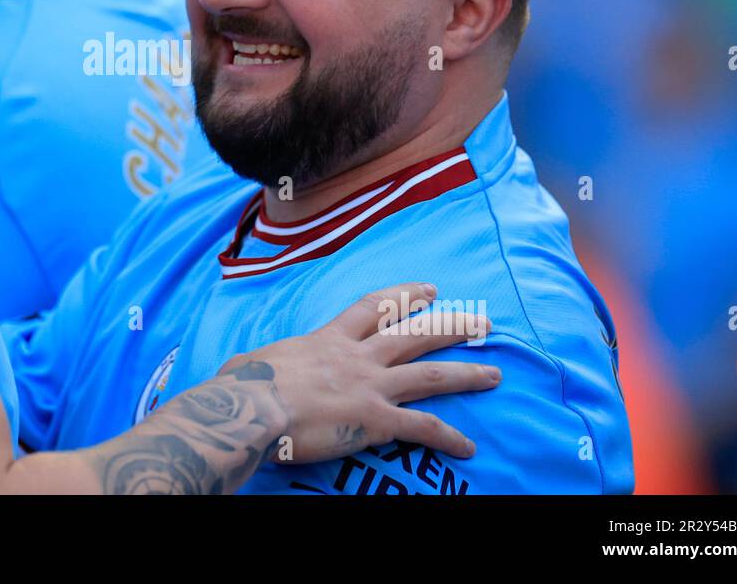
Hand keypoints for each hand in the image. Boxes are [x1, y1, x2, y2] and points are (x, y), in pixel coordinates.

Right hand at [219, 281, 496, 462]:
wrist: (252, 406)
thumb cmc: (243, 385)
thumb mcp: (252, 361)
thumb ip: (260, 362)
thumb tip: (242, 369)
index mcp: (329, 339)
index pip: (374, 308)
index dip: (405, 296)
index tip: (430, 289)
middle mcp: (357, 357)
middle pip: (414, 334)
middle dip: (452, 326)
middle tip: (483, 323)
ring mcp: (370, 386)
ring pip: (429, 375)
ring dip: (466, 374)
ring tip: (495, 374)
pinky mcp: (375, 420)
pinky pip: (421, 429)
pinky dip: (448, 438)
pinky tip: (468, 448)